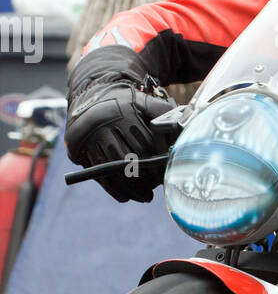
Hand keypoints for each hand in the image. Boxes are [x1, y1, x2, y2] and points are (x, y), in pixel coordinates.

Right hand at [66, 50, 175, 202]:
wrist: (92, 95)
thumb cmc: (125, 102)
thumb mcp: (144, 101)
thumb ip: (162, 112)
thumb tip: (180, 131)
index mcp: (123, 113)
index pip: (144, 143)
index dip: (156, 160)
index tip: (165, 171)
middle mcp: (103, 125)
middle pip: (126, 159)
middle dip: (143, 177)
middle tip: (156, 188)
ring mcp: (90, 138)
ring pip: (111, 170)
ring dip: (129, 187)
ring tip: (146, 197)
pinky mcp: (80, 150)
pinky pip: (97, 174)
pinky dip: (112, 189)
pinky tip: (126, 197)